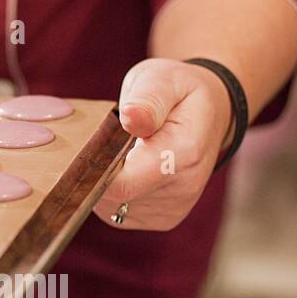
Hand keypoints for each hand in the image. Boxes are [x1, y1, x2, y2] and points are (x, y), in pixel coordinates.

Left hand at [93, 58, 233, 230]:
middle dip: (96, 170)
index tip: (86, 146)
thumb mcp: (164, 79)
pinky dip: (111, 192)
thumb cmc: (179, 92)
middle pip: (112, 196)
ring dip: (103, 181)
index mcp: (183, 154)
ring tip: (120, 151)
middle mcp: (182, 188)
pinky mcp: (162, 218)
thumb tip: (131, 117)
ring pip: (110, 206)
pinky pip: (117, 212)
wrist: (211, 113)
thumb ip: (147, 100)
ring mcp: (172, 208)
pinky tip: (124, 168)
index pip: (123, 183)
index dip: (92, 169)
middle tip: (107, 139)